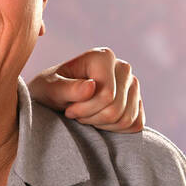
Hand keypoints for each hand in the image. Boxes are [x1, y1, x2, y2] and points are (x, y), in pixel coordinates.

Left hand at [28, 47, 144, 132]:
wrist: (54, 98)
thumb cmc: (49, 90)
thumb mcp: (49, 89)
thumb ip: (67, 89)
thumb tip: (91, 86)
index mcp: (103, 56)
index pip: (106, 95)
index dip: (84, 109)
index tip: (67, 108)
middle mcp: (122, 67)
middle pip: (116, 109)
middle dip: (91, 118)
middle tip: (74, 113)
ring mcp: (133, 84)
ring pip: (126, 119)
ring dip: (101, 124)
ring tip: (84, 115)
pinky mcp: (137, 101)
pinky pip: (135, 124)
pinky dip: (115, 129)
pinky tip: (97, 120)